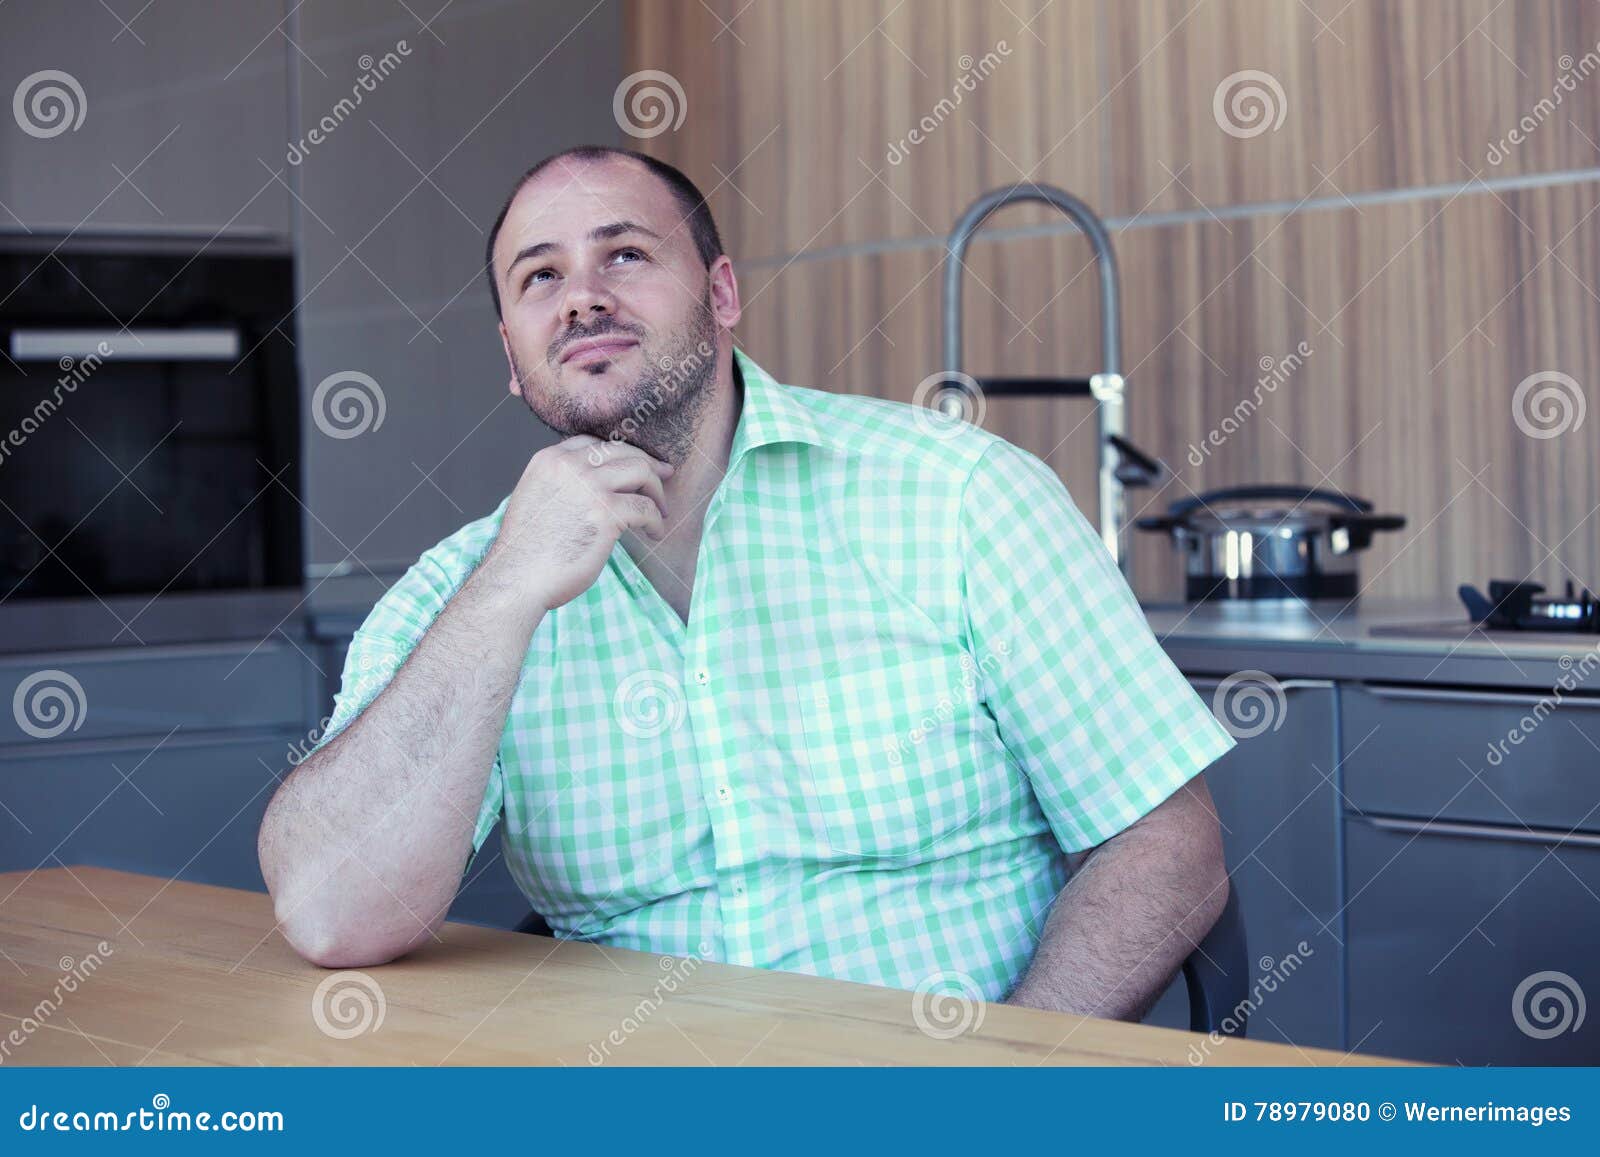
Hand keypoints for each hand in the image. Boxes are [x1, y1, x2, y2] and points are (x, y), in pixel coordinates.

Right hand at [491, 435, 672, 611]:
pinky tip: (654, 532)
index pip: (593, 443)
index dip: (620, 453)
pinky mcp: (607, 512)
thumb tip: (595, 485)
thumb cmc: (527, 551)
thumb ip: (561, 484)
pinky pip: (646, 508)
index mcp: (549, 460)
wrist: (518, 578)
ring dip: (657, 491)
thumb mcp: (536, 498)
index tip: (635, 465)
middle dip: (648, 464)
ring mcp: (589, 487)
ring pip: (641, 471)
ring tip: (661, 510)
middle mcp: (569, 466)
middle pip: (623, 451)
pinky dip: (656, 520)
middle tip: (664, 477)